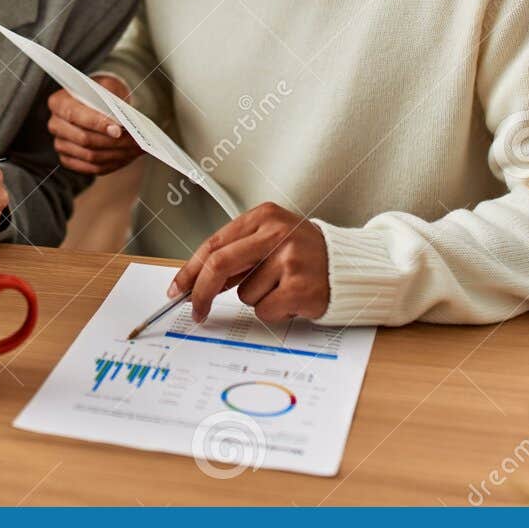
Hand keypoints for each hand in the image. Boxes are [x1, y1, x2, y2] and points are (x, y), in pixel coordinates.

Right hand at [48, 75, 142, 174]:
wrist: (98, 103)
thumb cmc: (102, 93)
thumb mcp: (107, 87)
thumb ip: (111, 100)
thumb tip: (121, 121)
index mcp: (58, 102)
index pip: (75, 114)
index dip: (97, 123)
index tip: (118, 129)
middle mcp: (55, 124)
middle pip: (84, 139)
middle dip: (112, 142)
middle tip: (135, 141)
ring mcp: (60, 144)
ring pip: (90, 156)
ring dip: (117, 154)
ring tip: (136, 148)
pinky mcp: (69, 159)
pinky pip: (92, 168)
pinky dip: (113, 163)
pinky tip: (128, 156)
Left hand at [169, 202, 329, 323]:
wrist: (350, 265)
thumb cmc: (305, 254)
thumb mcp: (271, 240)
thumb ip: (237, 255)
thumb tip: (196, 282)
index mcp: (264, 216)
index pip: (215, 243)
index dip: (190, 269)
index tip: (178, 288)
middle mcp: (276, 233)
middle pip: (220, 264)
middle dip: (201, 292)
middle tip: (195, 311)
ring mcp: (289, 259)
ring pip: (244, 294)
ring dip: (257, 299)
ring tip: (281, 287)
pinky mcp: (300, 286)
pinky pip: (264, 310)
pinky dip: (274, 311)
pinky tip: (292, 298)